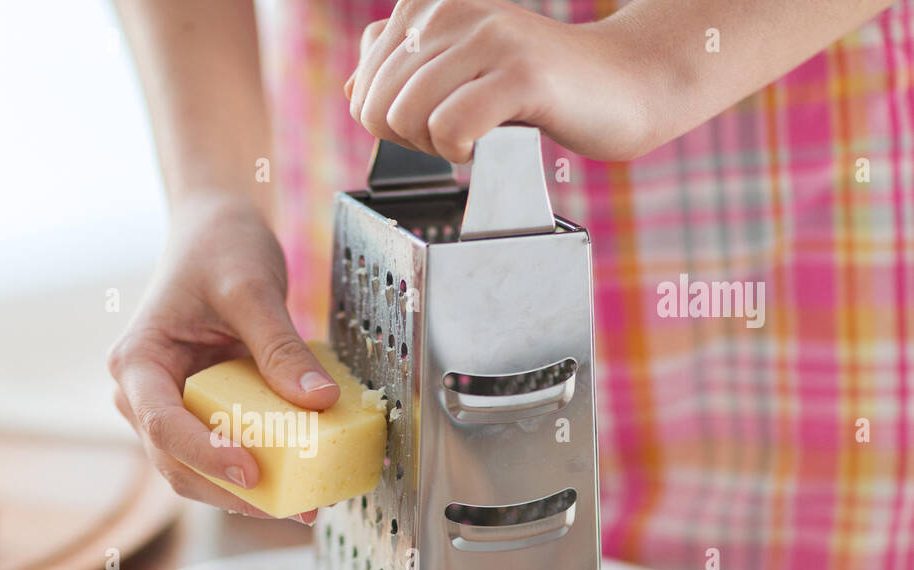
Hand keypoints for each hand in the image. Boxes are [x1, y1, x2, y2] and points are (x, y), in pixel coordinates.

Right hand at [107, 192, 338, 521]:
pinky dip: (261, 469)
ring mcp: (170, 409)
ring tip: (308, 504)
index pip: (164, 424)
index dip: (205, 455)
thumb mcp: (253, 290)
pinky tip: (303, 479)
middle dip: (234, 493)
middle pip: (179, 463)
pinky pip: (225, 452)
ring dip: (249, 493)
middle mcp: (143, 395)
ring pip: (200, 471)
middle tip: (298, 507)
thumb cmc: (219, 249)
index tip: (252, 472)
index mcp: (137, 363)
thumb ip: (281, 347)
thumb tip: (319, 402)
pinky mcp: (202, 414)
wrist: (215, 232)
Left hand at [345, 0, 653, 162]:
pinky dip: (462, 151)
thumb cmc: (536, 85)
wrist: (622, 85)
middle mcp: (452, 9)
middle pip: (377, 107)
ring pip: (407, 117)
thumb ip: (402, 68)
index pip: (363, 88)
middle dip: (411, 140)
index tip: (441, 115)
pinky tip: (490, 141)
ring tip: (479, 133)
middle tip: (462, 132)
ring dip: (438, 148)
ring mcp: (488, 38)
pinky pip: (450, 128)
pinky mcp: (520, 73)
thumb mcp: (457, 67)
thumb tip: (351, 89)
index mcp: (428, 5)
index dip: (394, 123)